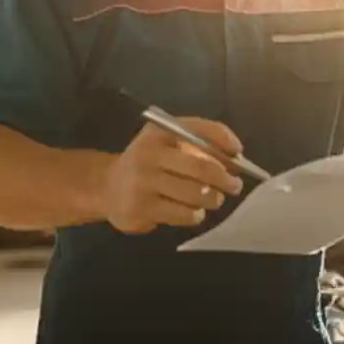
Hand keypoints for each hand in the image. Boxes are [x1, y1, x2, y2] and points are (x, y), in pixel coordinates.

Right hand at [101, 118, 245, 233]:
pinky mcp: (141, 208)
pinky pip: (182, 214)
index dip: (224, 140)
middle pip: (200, 167)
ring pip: (194, 194)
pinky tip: (193, 212)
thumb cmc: (147, 163)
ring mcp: (144, 182)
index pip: (200, 129)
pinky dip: (195, 214)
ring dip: (213, 199)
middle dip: (225, 178)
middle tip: (235, 185)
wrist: (106, 186)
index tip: (238, 152)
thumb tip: (234, 158)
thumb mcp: (164, 143)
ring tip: (214, 200)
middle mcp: (149, 153)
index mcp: (159, 131)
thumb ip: (196, 145)